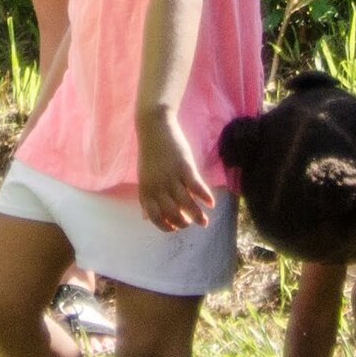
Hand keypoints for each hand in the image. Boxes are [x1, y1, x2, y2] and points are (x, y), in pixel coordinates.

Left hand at [137, 111, 215, 231]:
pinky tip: (211, 203)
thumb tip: (145, 217)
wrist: (154, 127)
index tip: (175, 229)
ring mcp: (171, 178)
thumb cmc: (150, 153)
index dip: (165, 226)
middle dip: (183, 223)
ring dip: (197, 216)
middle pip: (172, 213)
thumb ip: (146, 197)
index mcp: (146, 190)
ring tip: (204, 221)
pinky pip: (197, 187)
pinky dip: (205, 197)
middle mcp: (158, 187)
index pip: (154, 216)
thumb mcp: (144, 177)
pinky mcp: (185, 167)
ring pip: (186, 204)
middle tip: (192, 224)